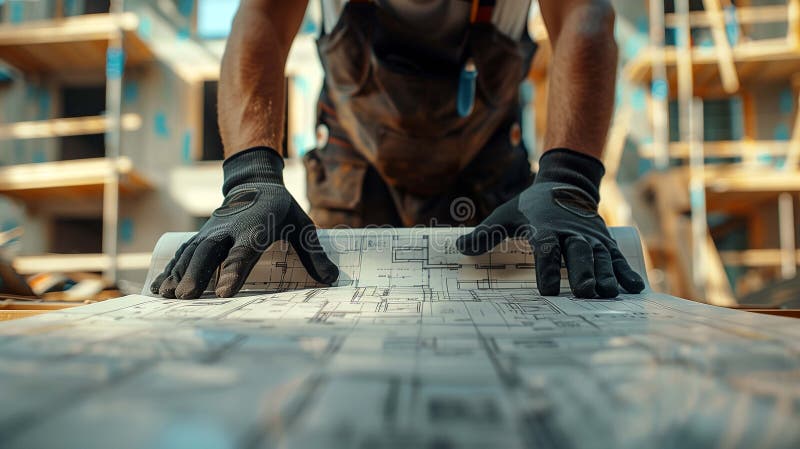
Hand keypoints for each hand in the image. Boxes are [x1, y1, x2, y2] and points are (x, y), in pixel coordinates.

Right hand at [150, 148, 338, 298]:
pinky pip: (183, 253)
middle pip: (209, 252)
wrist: (254, 182)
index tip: (223, 292)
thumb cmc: (281, 209)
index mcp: (256, 227)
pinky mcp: (202, 236)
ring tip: (167, 297)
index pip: (243, 252)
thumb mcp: (302, 225)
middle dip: (196, 274)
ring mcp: (212, 232)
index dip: (233, 272)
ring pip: (192, 252)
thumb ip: (315, 252)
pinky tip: (158, 288)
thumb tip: (333, 277)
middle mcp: (229, 229)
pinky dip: (170, 269)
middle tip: (186, 297)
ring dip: (178, 274)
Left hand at [456, 149, 643, 297]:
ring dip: (607, 276)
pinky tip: (635, 290)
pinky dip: (627, 273)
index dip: (549, 268)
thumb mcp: (506, 215)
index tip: (549, 290)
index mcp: (546, 227)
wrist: (565, 185)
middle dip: (584, 272)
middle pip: (580, 253)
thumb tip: (459, 249)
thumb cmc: (530, 207)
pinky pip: (618, 259)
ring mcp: (592, 237)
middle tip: (588, 293)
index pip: (547, 248)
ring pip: (602, 258)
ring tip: (610, 296)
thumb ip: (485, 234)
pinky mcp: (605, 243)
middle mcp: (572, 232)